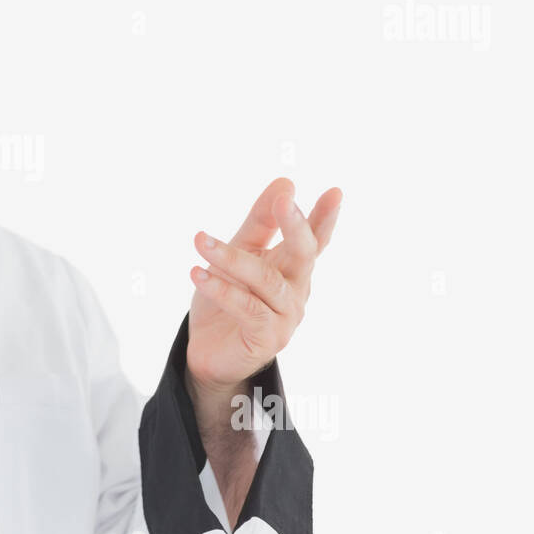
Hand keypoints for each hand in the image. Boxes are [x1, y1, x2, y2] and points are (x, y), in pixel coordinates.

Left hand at [185, 179, 340, 397]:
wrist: (209, 352)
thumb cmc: (227, 299)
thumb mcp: (239, 253)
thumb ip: (259, 222)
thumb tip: (285, 181)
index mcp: (292, 268)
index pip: (314, 240)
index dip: (325, 217)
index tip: (335, 191)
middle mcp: (296, 290)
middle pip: (303, 254)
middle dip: (295, 226)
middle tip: (284, 200)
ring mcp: (286, 316)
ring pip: (266, 280)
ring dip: (232, 258)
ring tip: (201, 241)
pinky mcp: (268, 338)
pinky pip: (247, 308)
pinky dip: (221, 290)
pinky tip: (198, 274)